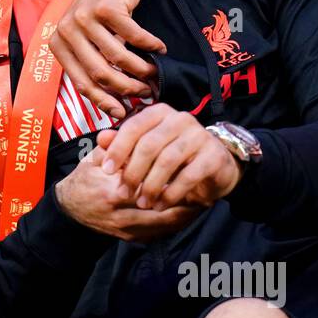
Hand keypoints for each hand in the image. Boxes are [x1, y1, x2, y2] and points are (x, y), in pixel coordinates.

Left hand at [50, 0, 164, 120]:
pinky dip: (150, 45)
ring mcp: (85, 18)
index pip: (81, 83)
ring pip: (118, 58)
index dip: (103, 101)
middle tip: (145, 91)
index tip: (122, 112)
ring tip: (155, 72)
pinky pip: (133, 37)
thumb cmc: (104, 9)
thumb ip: (94, 64)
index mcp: (59, 44)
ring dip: (142, 69)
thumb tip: (113, 103)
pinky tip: (159, 48)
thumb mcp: (89, 38)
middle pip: (100, 74)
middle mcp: (66, 31)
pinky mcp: (106, 7)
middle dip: (127, 88)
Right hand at [55, 142, 201, 241]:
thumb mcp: (95, 159)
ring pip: (166, 224)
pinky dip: (176, 222)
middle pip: (164, 210)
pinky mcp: (132, 238)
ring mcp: (128, 229)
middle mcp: (121, 215)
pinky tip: (189, 211)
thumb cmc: (84, 180)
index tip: (189, 167)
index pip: (150, 186)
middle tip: (206, 188)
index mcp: (112, 192)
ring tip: (203, 201)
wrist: (69, 210)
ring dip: (186, 214)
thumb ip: (114, 146)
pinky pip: (161, 232)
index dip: (172, 178)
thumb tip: (129, 128)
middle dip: (186, 201)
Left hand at [99, 103, 240, 209]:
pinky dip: (171, 193)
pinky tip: (161, 205)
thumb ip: (123, 144)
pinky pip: (188, 175)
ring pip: (167, 160)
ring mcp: (199, 136)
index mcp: (160, 113)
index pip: (133, 126)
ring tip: (142, 202)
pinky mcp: (213, 155)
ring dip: (151, 185)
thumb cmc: (174, 156)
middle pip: (149, 145)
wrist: (216, 164)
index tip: (106, 170)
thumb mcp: (146, 149)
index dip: (118, 148)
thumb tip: (101, 139)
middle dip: (133, 172)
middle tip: (123, 192)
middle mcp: (180, 119)